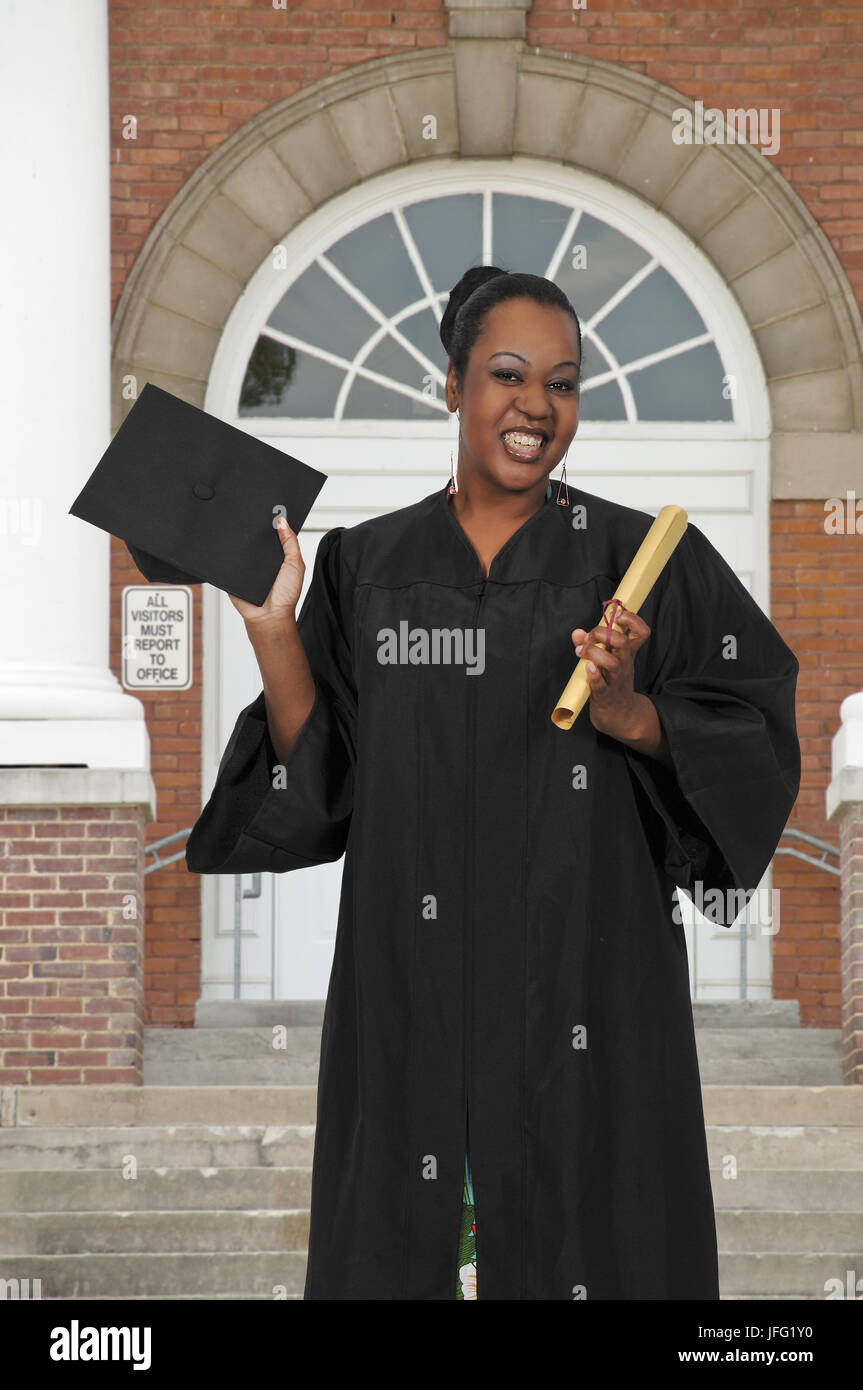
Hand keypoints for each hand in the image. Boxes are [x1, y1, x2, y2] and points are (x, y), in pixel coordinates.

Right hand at [228, 516, 304, 625]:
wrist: (268, 616)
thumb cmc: (285, 595)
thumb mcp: (295, 565)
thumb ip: (290, 543)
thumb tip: (282, 522)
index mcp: (279, 555)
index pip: (274, 533)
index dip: (273, 521)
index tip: (270, 507)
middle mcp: (263, 558)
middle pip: (256, 537)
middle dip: (254, 528)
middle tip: (253, 515)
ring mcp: (247, 565)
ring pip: (241, 546)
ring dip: (240, 541)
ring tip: (240, 530)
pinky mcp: (233, 572)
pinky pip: (228, 559)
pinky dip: (228, 554)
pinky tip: (230, 546)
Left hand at [571, 603, 651, 740]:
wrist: (622, 717)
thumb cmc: (613, 684)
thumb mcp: (607, 662)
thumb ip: (591, 645)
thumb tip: (577, 632)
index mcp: (627, 654)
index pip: (641, 632)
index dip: (632, 619)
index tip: (617, 615)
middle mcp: (624, 665)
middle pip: (623, 642)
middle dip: (603, 633)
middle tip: (589, 639)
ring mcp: (616, 681)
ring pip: (612, 663)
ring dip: (594, 654)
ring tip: (581, 653)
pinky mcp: (605, 696)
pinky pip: (601, 685)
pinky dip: (593, 676)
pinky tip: (587, 668)